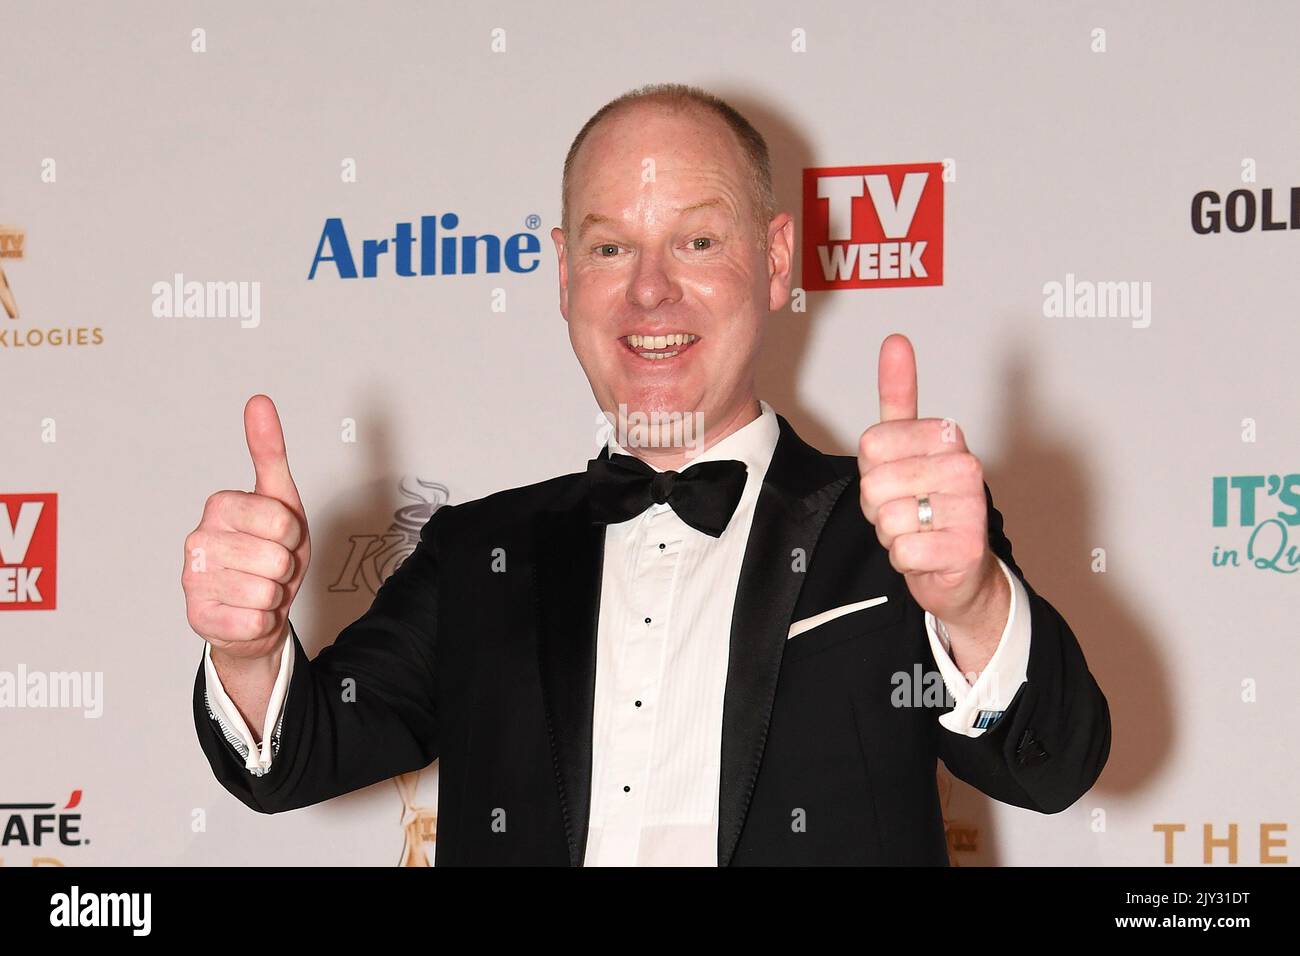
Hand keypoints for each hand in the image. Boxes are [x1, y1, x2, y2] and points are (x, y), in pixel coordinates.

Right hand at [182, 395, 311, 659]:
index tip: (281, 537)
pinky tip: (248, 612)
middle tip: (271, 567)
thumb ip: (269, 451)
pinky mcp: (197, 617)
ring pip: (267, 590)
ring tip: (260, 588)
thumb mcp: (279, 499)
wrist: (257, 610)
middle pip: (277, 557)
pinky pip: (255, 620)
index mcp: (219, 506)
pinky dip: (263, 620)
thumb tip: (258, 400)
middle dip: (285, 566)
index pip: (282, 520)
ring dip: (275, 594)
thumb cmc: (270, 552)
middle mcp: (197, 540)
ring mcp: (193, 580)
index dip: (293, 534)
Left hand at [858, 334, 998, 626]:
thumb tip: (895, 340)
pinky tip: (926, 554)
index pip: (871, 445)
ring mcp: (971, 507)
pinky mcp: (967, 548)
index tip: (897, 476)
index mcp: (947, 436)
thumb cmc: (929, 502)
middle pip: (875, 484)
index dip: (872, 469)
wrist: (960, 566)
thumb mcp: (908, 445)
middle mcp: (966, 466)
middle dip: (878, 506)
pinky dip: (904, 558)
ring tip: (918, 530)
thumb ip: (899, 395)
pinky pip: (903, 550)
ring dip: (892, 533)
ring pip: (887, 518)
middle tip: (907, 509)